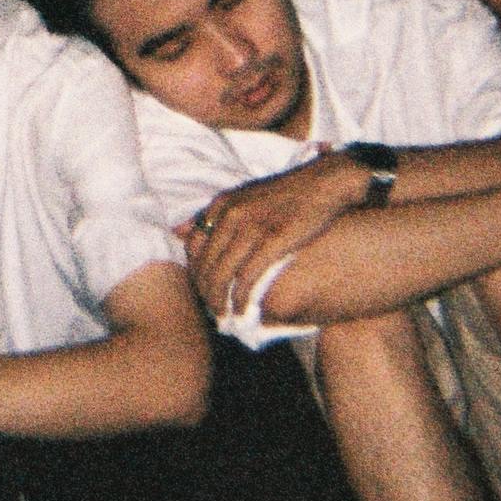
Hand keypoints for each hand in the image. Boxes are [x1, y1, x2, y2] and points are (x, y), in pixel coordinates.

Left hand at [182, 159, 353, 319]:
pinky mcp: (273, 240)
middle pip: (205, 264)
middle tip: (212, 310)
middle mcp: (231, 214)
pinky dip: (242, 297)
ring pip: (222, 274)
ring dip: (220, 300)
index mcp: (222, 204)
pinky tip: (243, 309)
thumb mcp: (241, 197)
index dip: (194, 273)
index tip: (202, 289)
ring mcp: (251, 227)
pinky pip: (247, 276)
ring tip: (224, 316)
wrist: (323, 183)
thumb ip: (210, 215)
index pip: (192, 247)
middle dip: (205, 292)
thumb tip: (177, 231)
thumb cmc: (283, 194)